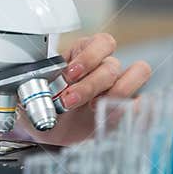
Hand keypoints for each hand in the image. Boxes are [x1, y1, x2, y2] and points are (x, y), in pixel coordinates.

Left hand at [12, 33, 151, 145]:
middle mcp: (104, 68)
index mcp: (83, 55)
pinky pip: (144, 103)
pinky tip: (114, 119)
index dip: (88, 56)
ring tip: (93, 109)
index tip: (70, 74)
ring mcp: (118, 88)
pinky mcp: (125, 110)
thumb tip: (28, 85)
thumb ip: (30, 86)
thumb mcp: (30, 92)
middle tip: (68, 101)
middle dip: (89, 84)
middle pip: (112, 64)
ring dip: (116, 93)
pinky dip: (137, 109)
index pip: (101, 42)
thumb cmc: (42, 106)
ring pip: (137, 74)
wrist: (48, 131)